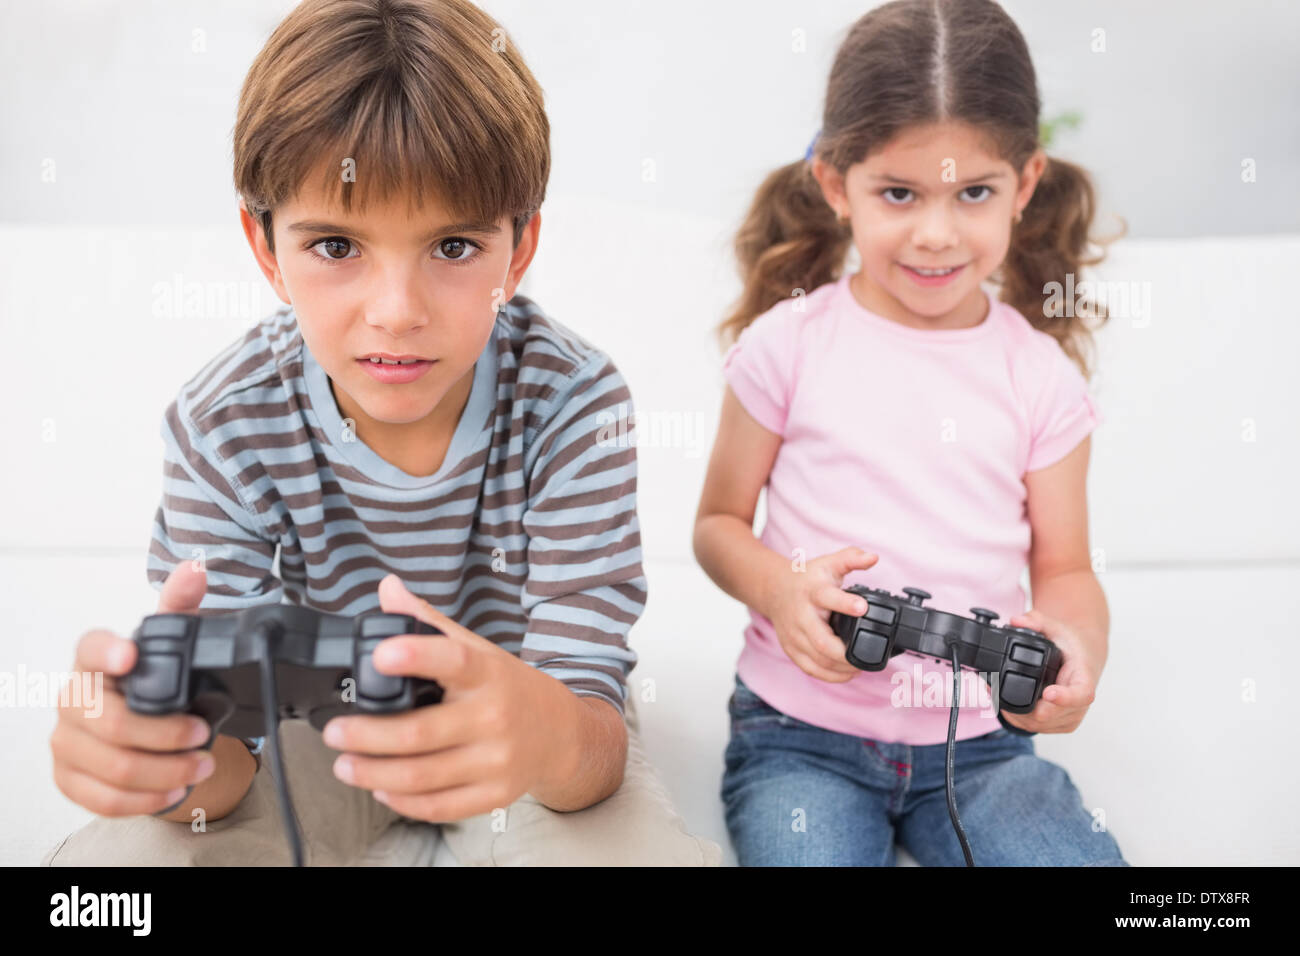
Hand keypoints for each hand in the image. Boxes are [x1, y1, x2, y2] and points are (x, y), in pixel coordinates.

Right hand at [50, 563, 217, 815]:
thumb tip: (195, 570)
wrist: (138, 723)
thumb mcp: (171, 642)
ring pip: (113, 766)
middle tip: (203, 736)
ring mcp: (66, 741)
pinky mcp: (70, 778)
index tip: (131, 657)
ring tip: (201, 766)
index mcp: (94, 660)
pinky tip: (174, 791)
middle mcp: (71, 699)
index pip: (89, 649)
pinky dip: (145, 799)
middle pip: (111, 724)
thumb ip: (180, 607)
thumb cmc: (151, 680)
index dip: (108, 652)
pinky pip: (104, 798)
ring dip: (165, 772)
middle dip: (165, 736)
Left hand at [321, 574, 580, 821]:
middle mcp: (494, 717)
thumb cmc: (507, 688)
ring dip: (371, 773)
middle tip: (334, 732)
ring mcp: (495, 761)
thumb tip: (387, 588)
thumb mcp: (476, 649)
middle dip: (366, 735)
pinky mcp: (493, 795)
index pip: (452, 659)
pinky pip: (438, 807)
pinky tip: (379, 788)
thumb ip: (428, 622)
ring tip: (344, 764)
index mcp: (486, 673)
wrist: (559, 734)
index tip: (379, 655)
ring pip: (420, 777)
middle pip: (419, 733)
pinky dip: (401, 802)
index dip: (415, 656)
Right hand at [767, 546, 878, 682]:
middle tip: (867, 655)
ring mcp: (794, 635)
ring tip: (861, 666)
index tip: (862, 608)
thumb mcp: (829, 563)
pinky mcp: (791, 649)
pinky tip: (847, 673)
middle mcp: (801, 615)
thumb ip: (851, 558)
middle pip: (821, 641)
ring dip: (841, 667)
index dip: (846, 604)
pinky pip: (810, 669)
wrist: (774, 590)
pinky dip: (830, 676)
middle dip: (845, 652)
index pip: (827, 597)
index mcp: (812, 592)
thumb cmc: (808, 579)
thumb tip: (873, 557)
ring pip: (817, 659)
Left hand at [997, 608, 1098, 733]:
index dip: (1065, 697)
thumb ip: (1036, 620)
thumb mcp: (1056, 626)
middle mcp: (1081, 702)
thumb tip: (1016, 620)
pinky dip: (1019, 719)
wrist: (1083, 657)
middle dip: (1025, 707)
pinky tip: (1006, 706)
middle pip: (1053, 714)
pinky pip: (1038, 728)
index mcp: (1084, 677)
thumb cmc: (1070, 644)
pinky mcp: (1061, 724)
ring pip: (1041, 725)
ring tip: (996, 695)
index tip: (1048, 693)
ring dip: (1018, 714)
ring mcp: (1071, 716)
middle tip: (996, 692)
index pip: (1081, 694)